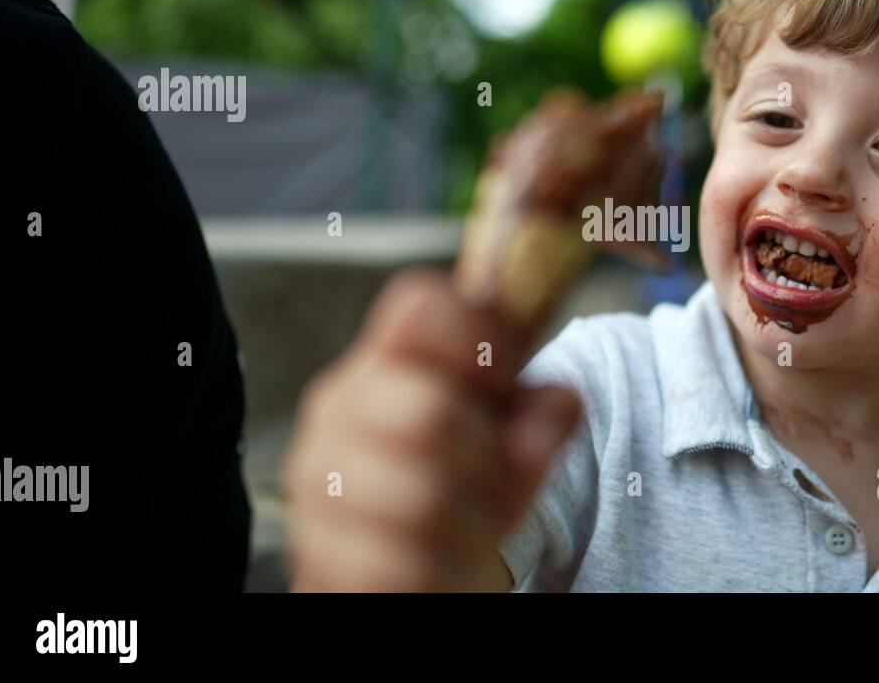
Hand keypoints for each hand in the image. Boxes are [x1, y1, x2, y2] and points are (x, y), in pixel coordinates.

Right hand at [283, 271, 580, 590]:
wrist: (418, 571)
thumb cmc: (466, 489)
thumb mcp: (516, 441)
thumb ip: (542, 411)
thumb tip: (558, 402)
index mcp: (380, 364)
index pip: (420, 306)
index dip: (481, 338)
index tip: (505, 379)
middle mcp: (337, 416)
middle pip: (432, 411)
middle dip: (487, 456)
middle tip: (495, 476)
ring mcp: (320, 490)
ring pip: (423, 497)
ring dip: (473, 523)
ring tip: (470, 526)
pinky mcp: (323, 564)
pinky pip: (403, 564)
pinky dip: (441, 570)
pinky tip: (438, 564)